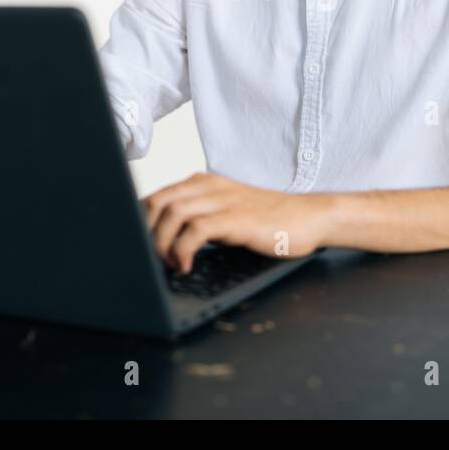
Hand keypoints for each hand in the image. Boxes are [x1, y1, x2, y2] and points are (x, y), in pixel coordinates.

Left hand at [142, 172, 327, 273]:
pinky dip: (181, 250)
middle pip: (156, 202)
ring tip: (168, 265)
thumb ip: (198, 218)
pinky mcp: (236, 218)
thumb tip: (163, 241)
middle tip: (150, 259)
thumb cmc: (268, 221)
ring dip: (161, 244)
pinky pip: (195, 230)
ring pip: (171, 213)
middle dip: (145, 234)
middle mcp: (209, 187)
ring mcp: (223, 200)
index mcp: (203, 183)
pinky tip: (185, 266)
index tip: (139, 246)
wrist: (309, 217)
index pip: (155, 196)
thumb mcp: (226, 214)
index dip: (140, 223)